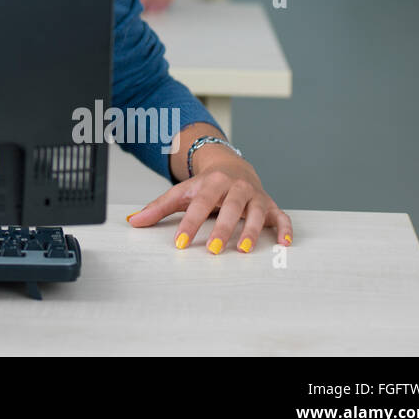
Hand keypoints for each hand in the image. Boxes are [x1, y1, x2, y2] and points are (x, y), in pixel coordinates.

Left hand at [125, 149, 293, 253]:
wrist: (232, 167)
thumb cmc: (205, 186)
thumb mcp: (182, 192)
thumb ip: (159, 207)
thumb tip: (133, 221)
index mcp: (211, 183)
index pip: (198, 205)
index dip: (189, 224)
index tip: (180, 243)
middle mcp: (235, 187)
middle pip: (229, 208)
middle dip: (222, 229)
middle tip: (214, 251)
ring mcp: (254, 196)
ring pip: (256, 212)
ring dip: (252, 231)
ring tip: (244, 250)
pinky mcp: (271, 205)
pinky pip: (282, 216)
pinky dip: (285, 228)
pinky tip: (285, 244)